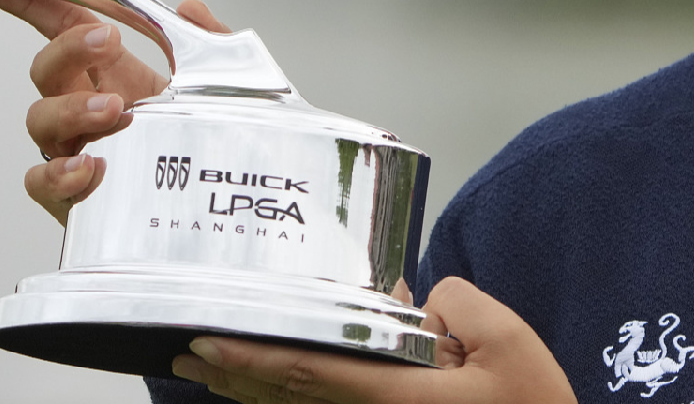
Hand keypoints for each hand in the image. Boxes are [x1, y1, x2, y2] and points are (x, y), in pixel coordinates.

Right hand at [0, 0, 227, 224]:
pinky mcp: (75, 197)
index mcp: (114, 73)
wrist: (223, 202)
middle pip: (47, 68)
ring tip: (116, 110)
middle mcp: (86, 108)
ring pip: (39, 120)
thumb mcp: (226, 84)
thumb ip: (213, 41)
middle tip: (110, 43)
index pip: (62, 27)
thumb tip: (190, 8)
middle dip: (70, 48)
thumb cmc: (215, 142)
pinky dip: (59, 174)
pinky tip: (91, 168)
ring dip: (73, 109)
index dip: (29, 1)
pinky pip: (43, 182)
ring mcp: (76, 151)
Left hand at [170, 277, 575, 403]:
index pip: (307, 370)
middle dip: (233, 371)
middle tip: (185, 348)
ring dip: (251, 387)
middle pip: (289, 395)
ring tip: (210, 366)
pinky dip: (291, 395)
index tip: (208, 340)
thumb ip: (457, 303)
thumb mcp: (508, 339)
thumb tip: (418, 299)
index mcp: (397, 396)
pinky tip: (272, 384)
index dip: (251, 356)